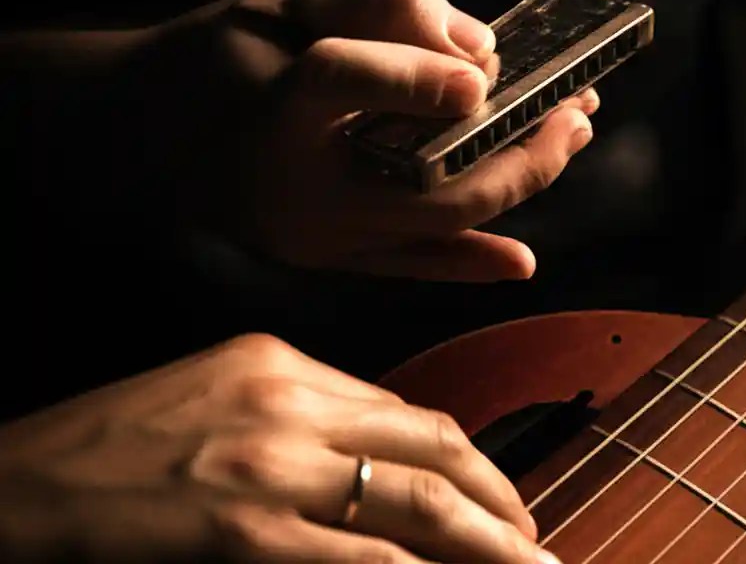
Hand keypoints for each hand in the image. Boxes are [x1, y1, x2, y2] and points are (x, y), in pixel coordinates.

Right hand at [0, 334, 558, 562]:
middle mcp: (287, 401)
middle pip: (434, 445)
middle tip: (531, 539)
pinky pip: (364, 555)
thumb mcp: (212, 400)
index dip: (465, 461)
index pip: (406, 412)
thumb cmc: (104, 450)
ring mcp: (269, 465)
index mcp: (279, 363)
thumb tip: (376, 457)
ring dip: (489, 541)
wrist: (11, 487)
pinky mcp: (245, 530)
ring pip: (419, 499)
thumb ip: (297, 418)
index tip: (494, 495)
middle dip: (500, 495)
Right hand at [120, 0, 596, 282]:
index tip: (483, 71)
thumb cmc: (225, 55)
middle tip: (574, 111)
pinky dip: (467, 263)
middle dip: (520, 151)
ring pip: (433, 225)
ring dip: (516, 185)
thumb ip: (383, 3)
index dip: (412, 77)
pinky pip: (407, 268)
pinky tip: (521, 262)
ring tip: (569, 137)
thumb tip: (480, 46)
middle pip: (423, 183)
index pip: (337, 83)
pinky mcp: (325, 260)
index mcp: (265, 104)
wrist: (151, 131)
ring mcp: (313, 236)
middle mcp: (292, 186)